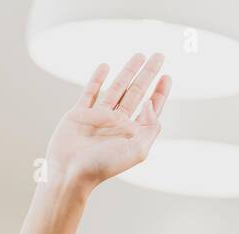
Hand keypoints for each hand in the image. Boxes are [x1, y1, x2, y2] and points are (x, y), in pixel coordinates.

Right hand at [44, 52, 171, 189]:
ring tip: (139, 55)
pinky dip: (97, 79)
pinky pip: (90, 92)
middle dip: (148, 74)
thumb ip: (150, 127)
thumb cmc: (104, 166)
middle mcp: (118, 123)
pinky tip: (105, 66)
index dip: (160, 92)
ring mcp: (99, 117)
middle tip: (159, 56)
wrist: (71, 172)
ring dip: (128, 71)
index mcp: (132, 133)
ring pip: (117, 88)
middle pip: (137, 92)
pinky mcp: (80, 113)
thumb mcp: (137, 150)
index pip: (151, 108)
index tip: (167, 76)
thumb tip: (151, 103)